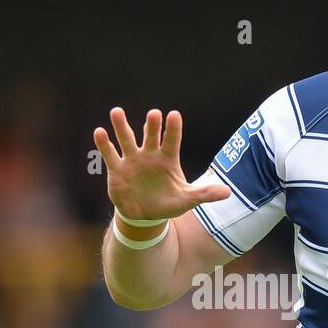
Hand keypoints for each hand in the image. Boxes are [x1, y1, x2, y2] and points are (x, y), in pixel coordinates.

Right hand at [93, 108, 230, 220]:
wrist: (145, 215)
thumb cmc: (167, 203)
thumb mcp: (187, 200)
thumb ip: (204, 193)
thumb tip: (228, 192)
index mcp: (168, 159)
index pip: (172, 140)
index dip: (173, 129)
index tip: (174, 115)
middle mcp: (150, 155)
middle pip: (150, 135)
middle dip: (151, 125)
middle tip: (154, 114)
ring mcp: (132, 160)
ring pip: (127, 139)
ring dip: (121, 126)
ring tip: (117, 112)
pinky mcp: (117, 169)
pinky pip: (110, 155)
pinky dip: (104, 144)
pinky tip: (99, 132)